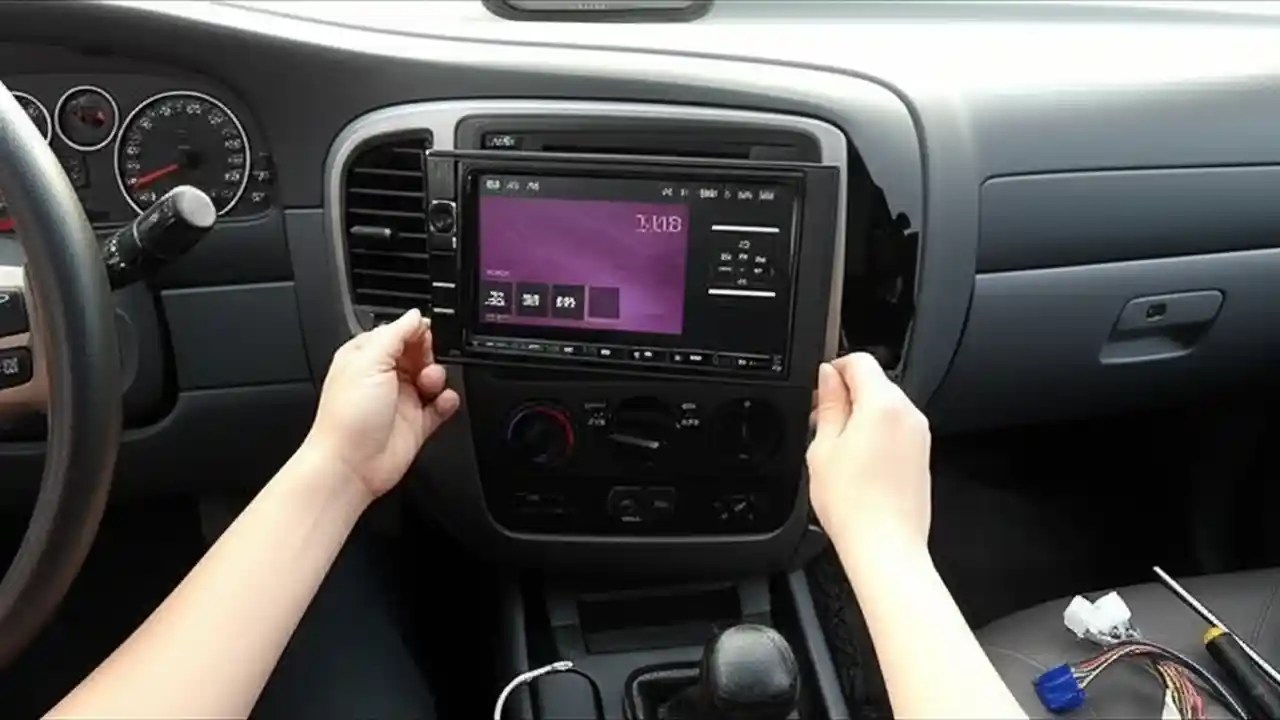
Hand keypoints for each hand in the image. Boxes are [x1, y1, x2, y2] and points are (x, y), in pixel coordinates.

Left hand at [303, 309, 459, 497]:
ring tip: (430, 386)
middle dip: (429, 355)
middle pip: (420, 353)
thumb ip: (396, 333)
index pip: (398, 333)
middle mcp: (384, 377)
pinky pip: (441, 406)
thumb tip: (416, 315)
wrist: (352, 465)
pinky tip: (443, 401)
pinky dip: (447, 401)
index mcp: (366, 357)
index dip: (415, 333)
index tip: (424, 338)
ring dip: (438, 378)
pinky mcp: (416, 423)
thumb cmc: (349, 416)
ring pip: (433, 378)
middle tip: (424, 365)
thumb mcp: (369, 360)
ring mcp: (401, 400)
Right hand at [806, 353, 931, 551]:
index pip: (860, 361)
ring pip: (886, 407)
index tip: (818, 389)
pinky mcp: (922, 455)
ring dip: (861, 415)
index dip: (834, 369)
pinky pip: (896, 430)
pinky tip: (856, 464)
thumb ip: (829, 404)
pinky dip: (876, 435)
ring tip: (836, 449)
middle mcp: (908, 414)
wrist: (885, 547)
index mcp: (883, 405)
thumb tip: (828, 377)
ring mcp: (919, 435)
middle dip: (846, 395)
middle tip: (819, 422)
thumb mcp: (824, 447)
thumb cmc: (853, 504)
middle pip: (875, 383)